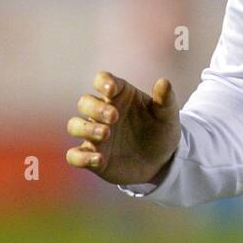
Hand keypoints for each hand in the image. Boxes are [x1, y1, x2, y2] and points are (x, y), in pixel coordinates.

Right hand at [66, 70, 179, 185]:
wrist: (162, 162)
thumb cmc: (161, 131)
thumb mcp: (168, 115)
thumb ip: (165, 99)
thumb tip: (164, 82)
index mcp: (120, 96)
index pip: (103, 80)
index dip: (103, 82)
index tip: (111, 90)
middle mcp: (102, 113)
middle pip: (85, 102)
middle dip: (95, 108)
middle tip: (114, 116)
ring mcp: (95, 135)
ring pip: (75, 125)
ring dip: (86, 128)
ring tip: (106, 134)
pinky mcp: (92, 156)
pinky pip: (74, 155)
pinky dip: (81, 157)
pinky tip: (99, 159)